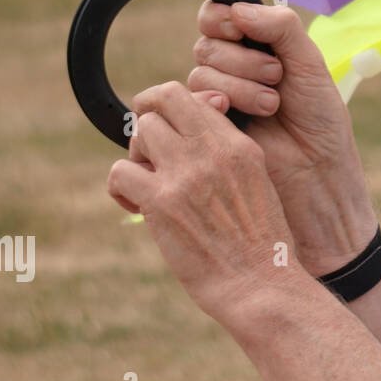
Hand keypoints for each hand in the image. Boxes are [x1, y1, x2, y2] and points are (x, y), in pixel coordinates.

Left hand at [108, 82, 300, 319]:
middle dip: (150, 125)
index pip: (195, 96)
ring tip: (148, 185)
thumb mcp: (256, 185)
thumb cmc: (260, 244)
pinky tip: (136, 208)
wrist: (261, 285)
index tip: (171, 134)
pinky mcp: (162, 203)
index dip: (172, 109)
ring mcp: (188, 175)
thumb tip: (191, 137)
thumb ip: (226, 156)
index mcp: (241, 146)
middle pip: (162, 101)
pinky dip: (120, 188)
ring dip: (136, 156)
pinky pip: (120, 171)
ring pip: (141, 131)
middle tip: (153, 157)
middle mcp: (215, 151)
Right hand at [187, 0, 376, 275]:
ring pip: (199, 72)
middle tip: (276, 78)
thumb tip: (237, 9)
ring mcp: (216, 98)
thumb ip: (280, 27)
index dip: (223, 19)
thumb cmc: (320, 118)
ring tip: (271, 106)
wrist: (317, 169)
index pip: (216, 15)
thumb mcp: (310, 63)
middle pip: (207, 44)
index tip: (243, 30)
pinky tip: (243, 115)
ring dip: (239, 84)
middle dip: (243, 59)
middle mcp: (231, 69)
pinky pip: (190, 102)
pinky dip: (217, 102)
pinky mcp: (205, 127)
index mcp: (255, 46)